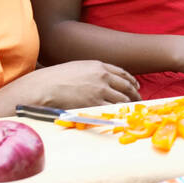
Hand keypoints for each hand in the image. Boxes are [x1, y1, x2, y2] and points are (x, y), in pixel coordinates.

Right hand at [15, 60, 139, 108]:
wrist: (45, 86)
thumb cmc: (57, 78)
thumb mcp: (78, 67)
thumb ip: (93, 72)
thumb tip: (102, 80)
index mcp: (99, 66)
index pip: (122, 73)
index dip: (131, 81)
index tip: (136, 86)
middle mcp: (102, 77)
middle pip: (126, 86)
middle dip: (134, 94)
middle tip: (138, 100)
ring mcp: (100, 91)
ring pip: (122, 99)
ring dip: (128, 106)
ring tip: (131, 111)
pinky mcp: (94, 104)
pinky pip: (112, 109)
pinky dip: (118, 113)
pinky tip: (121, 116)